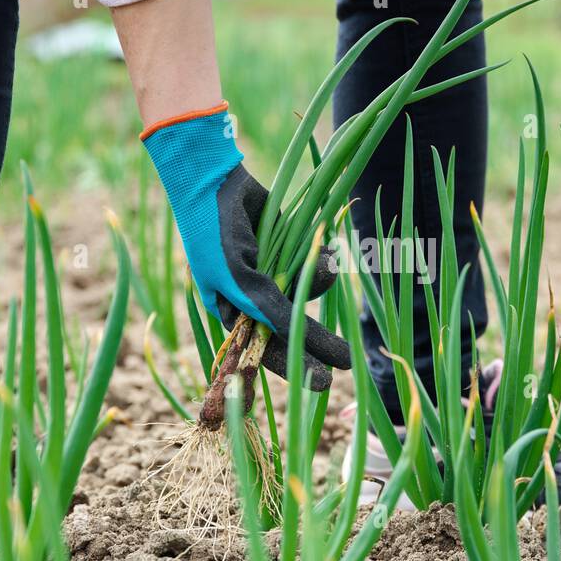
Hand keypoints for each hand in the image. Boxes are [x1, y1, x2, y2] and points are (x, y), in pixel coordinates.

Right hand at [141, 103, 349, 390]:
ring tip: (329, 263)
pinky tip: (331, 253)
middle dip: (318, 344)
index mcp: (232, 310)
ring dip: (321, 282)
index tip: (326, 380)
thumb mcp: (236, 275)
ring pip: (306, 294)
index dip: (295, 364)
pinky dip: (324, 263)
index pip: (267, 347)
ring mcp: (272, 274)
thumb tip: (293, 331)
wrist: (214, 179)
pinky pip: (312, 267)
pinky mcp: (288, 250)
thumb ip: (265, 305)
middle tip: (347, 362)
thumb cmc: (213, 231)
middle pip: (291, 329)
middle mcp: (253, 297)